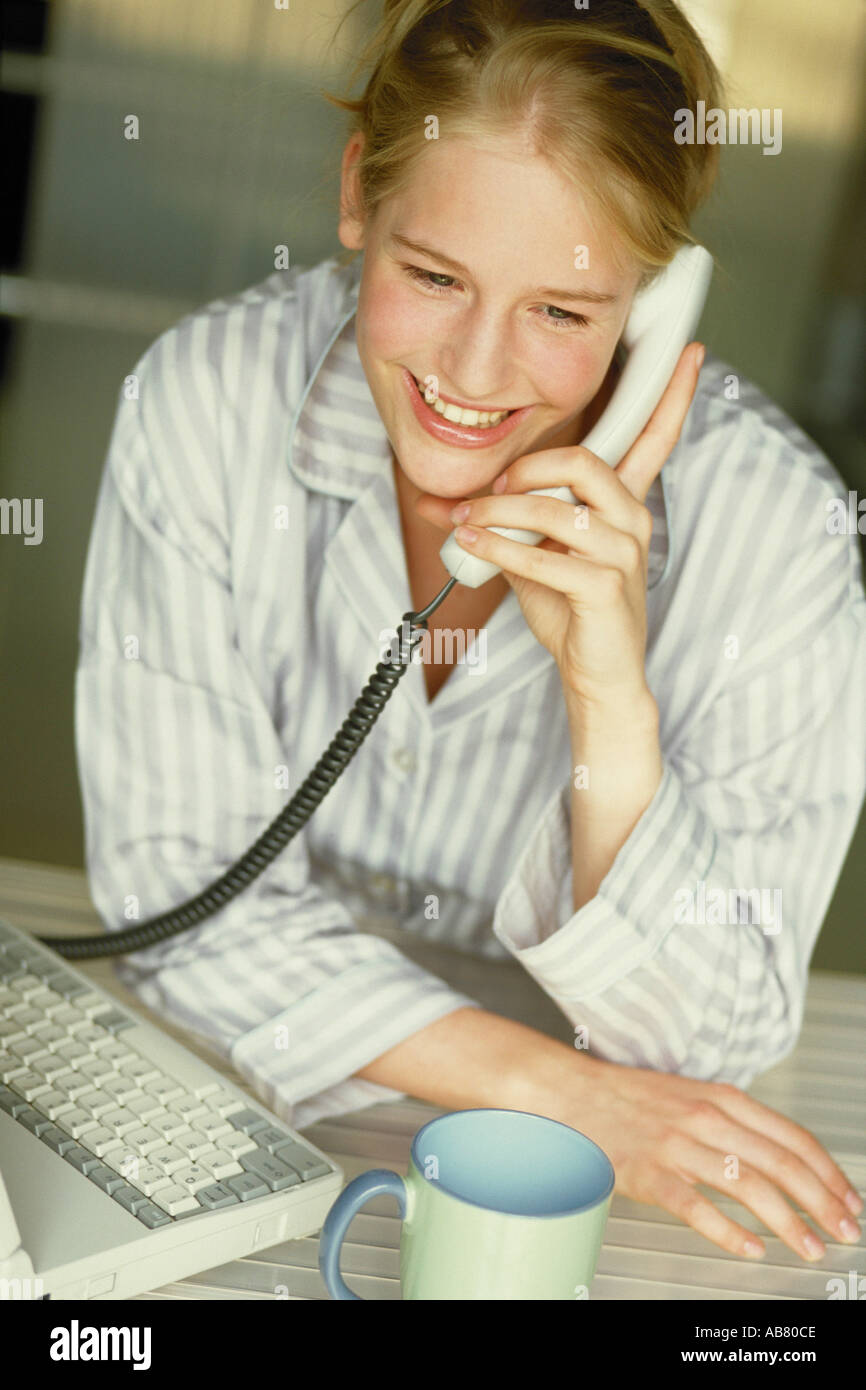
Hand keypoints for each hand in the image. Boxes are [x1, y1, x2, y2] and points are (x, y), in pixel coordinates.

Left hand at [416, 342, 704, 713]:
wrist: (596, 675)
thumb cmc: (570, 611)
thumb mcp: (529, 556)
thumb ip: (495, 522)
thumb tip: (435, 502)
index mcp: (624, 505)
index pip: (655, 439)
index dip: (672, 395)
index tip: (691, 352)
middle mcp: (632, 521)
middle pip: (582, 461)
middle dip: (525, 468)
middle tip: (491, 487)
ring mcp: (623, 553)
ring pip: (554, 507)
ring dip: (497, 511)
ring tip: (466, 522)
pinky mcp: (605, 587)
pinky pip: (543, 556)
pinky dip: (499, 546)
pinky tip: (473, 544)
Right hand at [547, 1055, 862, 1261]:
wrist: (566, 1091)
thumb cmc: (623, 1097)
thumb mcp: (688, 1095)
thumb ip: (729, 1119)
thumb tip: (776, 1155)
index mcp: (720, 1097)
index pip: (792, 1136)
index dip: (827, 1171)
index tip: (847, 1199)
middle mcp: (705, 1116)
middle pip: (781, 1162)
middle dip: (822, 1201)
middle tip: (844, 1230)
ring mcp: (676, 1144)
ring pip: (749, 1185)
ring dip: (788, 1222)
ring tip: (809, 1246)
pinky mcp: (647, 1171)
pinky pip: (696, 1207)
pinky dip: (729, 1232)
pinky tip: (750, 1249)